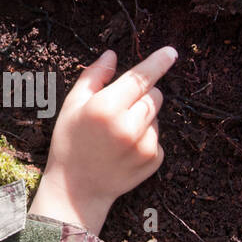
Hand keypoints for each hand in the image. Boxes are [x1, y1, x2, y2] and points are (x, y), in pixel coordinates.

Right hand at [29, 46, 177, 237]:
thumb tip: (112, 54)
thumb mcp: (72, 106)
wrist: (77, 190)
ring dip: (143, 118)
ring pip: (156, 115)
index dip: (158, 62)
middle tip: (118, 111)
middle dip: (141, 96)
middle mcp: (128, 125)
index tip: (171, 52)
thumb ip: (93, 76)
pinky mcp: (153, 159)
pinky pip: (157, 137)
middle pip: (154, 95)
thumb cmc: (70, 143)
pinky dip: (145, 139)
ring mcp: (144, 144)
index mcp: (106, 107)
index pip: (140, 77)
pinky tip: (124, 150)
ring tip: (118, 135)